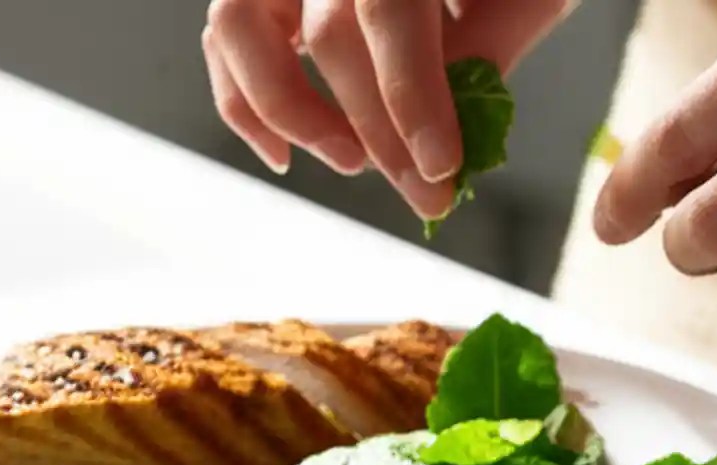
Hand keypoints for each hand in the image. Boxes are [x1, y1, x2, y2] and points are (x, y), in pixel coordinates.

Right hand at [202, 0, 569, 218]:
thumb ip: (494, 36)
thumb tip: (446, 129)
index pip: (386, 8)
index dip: (411, 95)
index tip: (441, 165)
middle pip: (329, 35)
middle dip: (379, 133)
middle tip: (426, 193)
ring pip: (240, 29)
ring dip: (293, 114)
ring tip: (352, 162)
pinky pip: (222, 41)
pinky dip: (245, 106)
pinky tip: (286, 156)